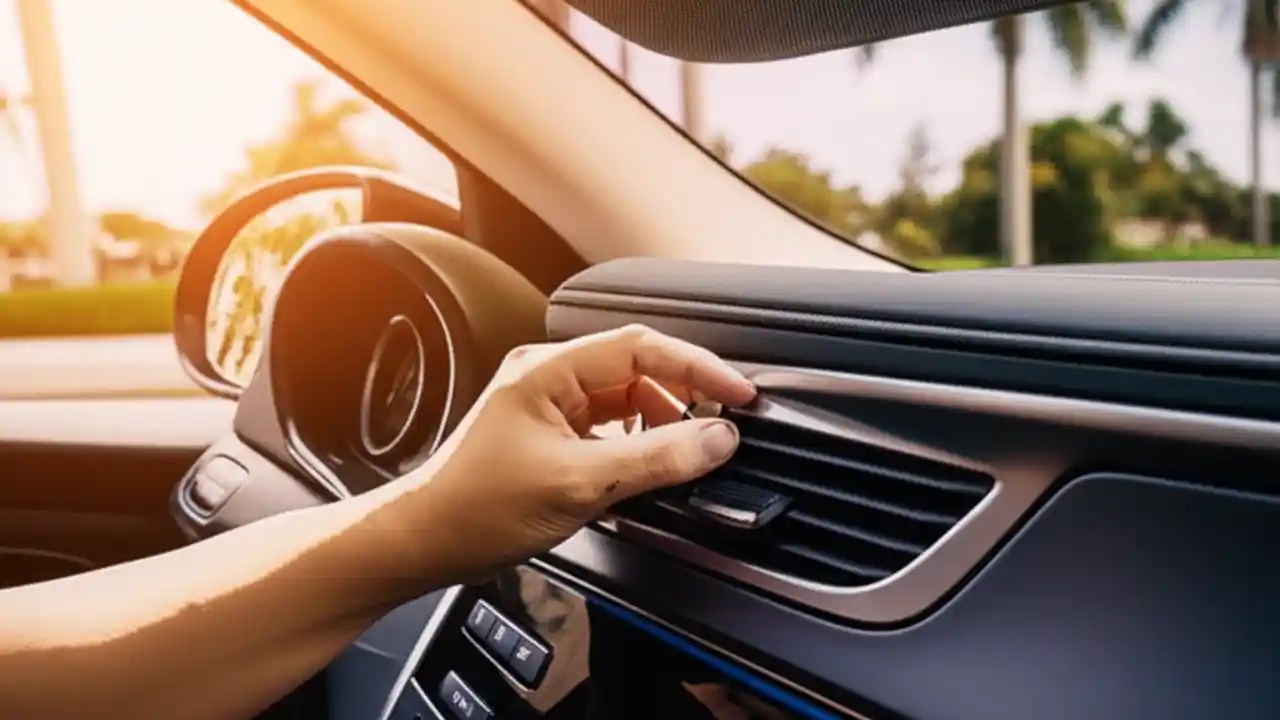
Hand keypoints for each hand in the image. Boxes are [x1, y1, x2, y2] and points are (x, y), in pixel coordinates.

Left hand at [393, 325, 755, 584]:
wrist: (422, 541)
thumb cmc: (476, 507)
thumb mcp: (579, 483)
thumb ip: (654, 458)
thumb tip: (716, 439)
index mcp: (549, 370)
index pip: (642, 346)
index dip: (697, 365)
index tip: (737, 392)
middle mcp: (548, 377)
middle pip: (638, 371)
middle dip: (683, 396)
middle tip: (721, 427)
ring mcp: (548, 406)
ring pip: (625, 401)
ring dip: (660, 423)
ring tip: (685, 455)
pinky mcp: (549, 436)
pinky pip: (608, 427)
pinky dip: (636, 444)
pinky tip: (647, 469)